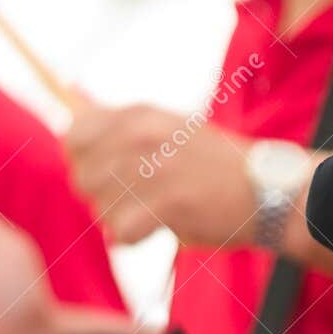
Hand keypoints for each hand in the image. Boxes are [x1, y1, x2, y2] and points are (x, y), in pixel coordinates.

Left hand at [65, 104, 255, 246]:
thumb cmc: (212, 165)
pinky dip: (134, 239)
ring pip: (100, 209)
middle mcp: (141, 135)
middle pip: (82, 178)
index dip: (83, 161)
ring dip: (120, 220)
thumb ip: (120, 122)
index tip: (106, 174)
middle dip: (101, 197)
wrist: (265, 191)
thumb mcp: (167, 127)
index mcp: (139, 114)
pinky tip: (155, 230)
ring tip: (152, 212)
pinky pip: (120, 233)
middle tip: (135, 200)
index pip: (74, 135)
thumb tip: (68, 94)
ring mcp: (153, 168)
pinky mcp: (167, 204)